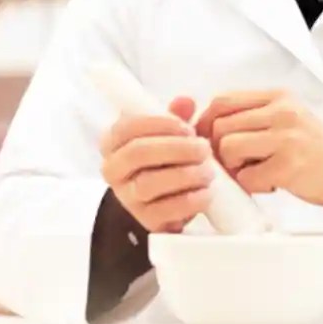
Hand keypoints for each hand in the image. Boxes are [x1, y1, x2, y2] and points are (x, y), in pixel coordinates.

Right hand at [100, 97, 214, 232]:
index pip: (127, 127)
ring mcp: (127, 197)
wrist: (164, 202)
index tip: (188, 128)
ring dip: (186, 174)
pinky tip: (207, 192)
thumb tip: (186, 102)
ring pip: (150, 183)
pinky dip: (190, 200)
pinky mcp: (145, 221)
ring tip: (209, 170)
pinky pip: (165, 211)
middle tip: (204, 148)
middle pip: (138, 153)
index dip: (160, 125)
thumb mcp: (167, 135)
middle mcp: (113, 170)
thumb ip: (176, 117)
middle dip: (177, 148)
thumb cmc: (165, 160)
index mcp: (113, 143)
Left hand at [196, 91, 322, 207]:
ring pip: (229, 148)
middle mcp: (281, 112)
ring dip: (234, 167)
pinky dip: (251, 185)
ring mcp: (286, 138)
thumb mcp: (285, 118)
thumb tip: (204, 129)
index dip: (205, 121)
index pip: (223, 101)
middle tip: (235, 163)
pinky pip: (246, 176)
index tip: (206, 139)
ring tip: (254, 171)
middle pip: (220, 125)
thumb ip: (252, 116)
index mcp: (277, 97)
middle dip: (219, 149)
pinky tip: (269, 183)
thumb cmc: (311, 147)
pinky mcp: (288, 166)